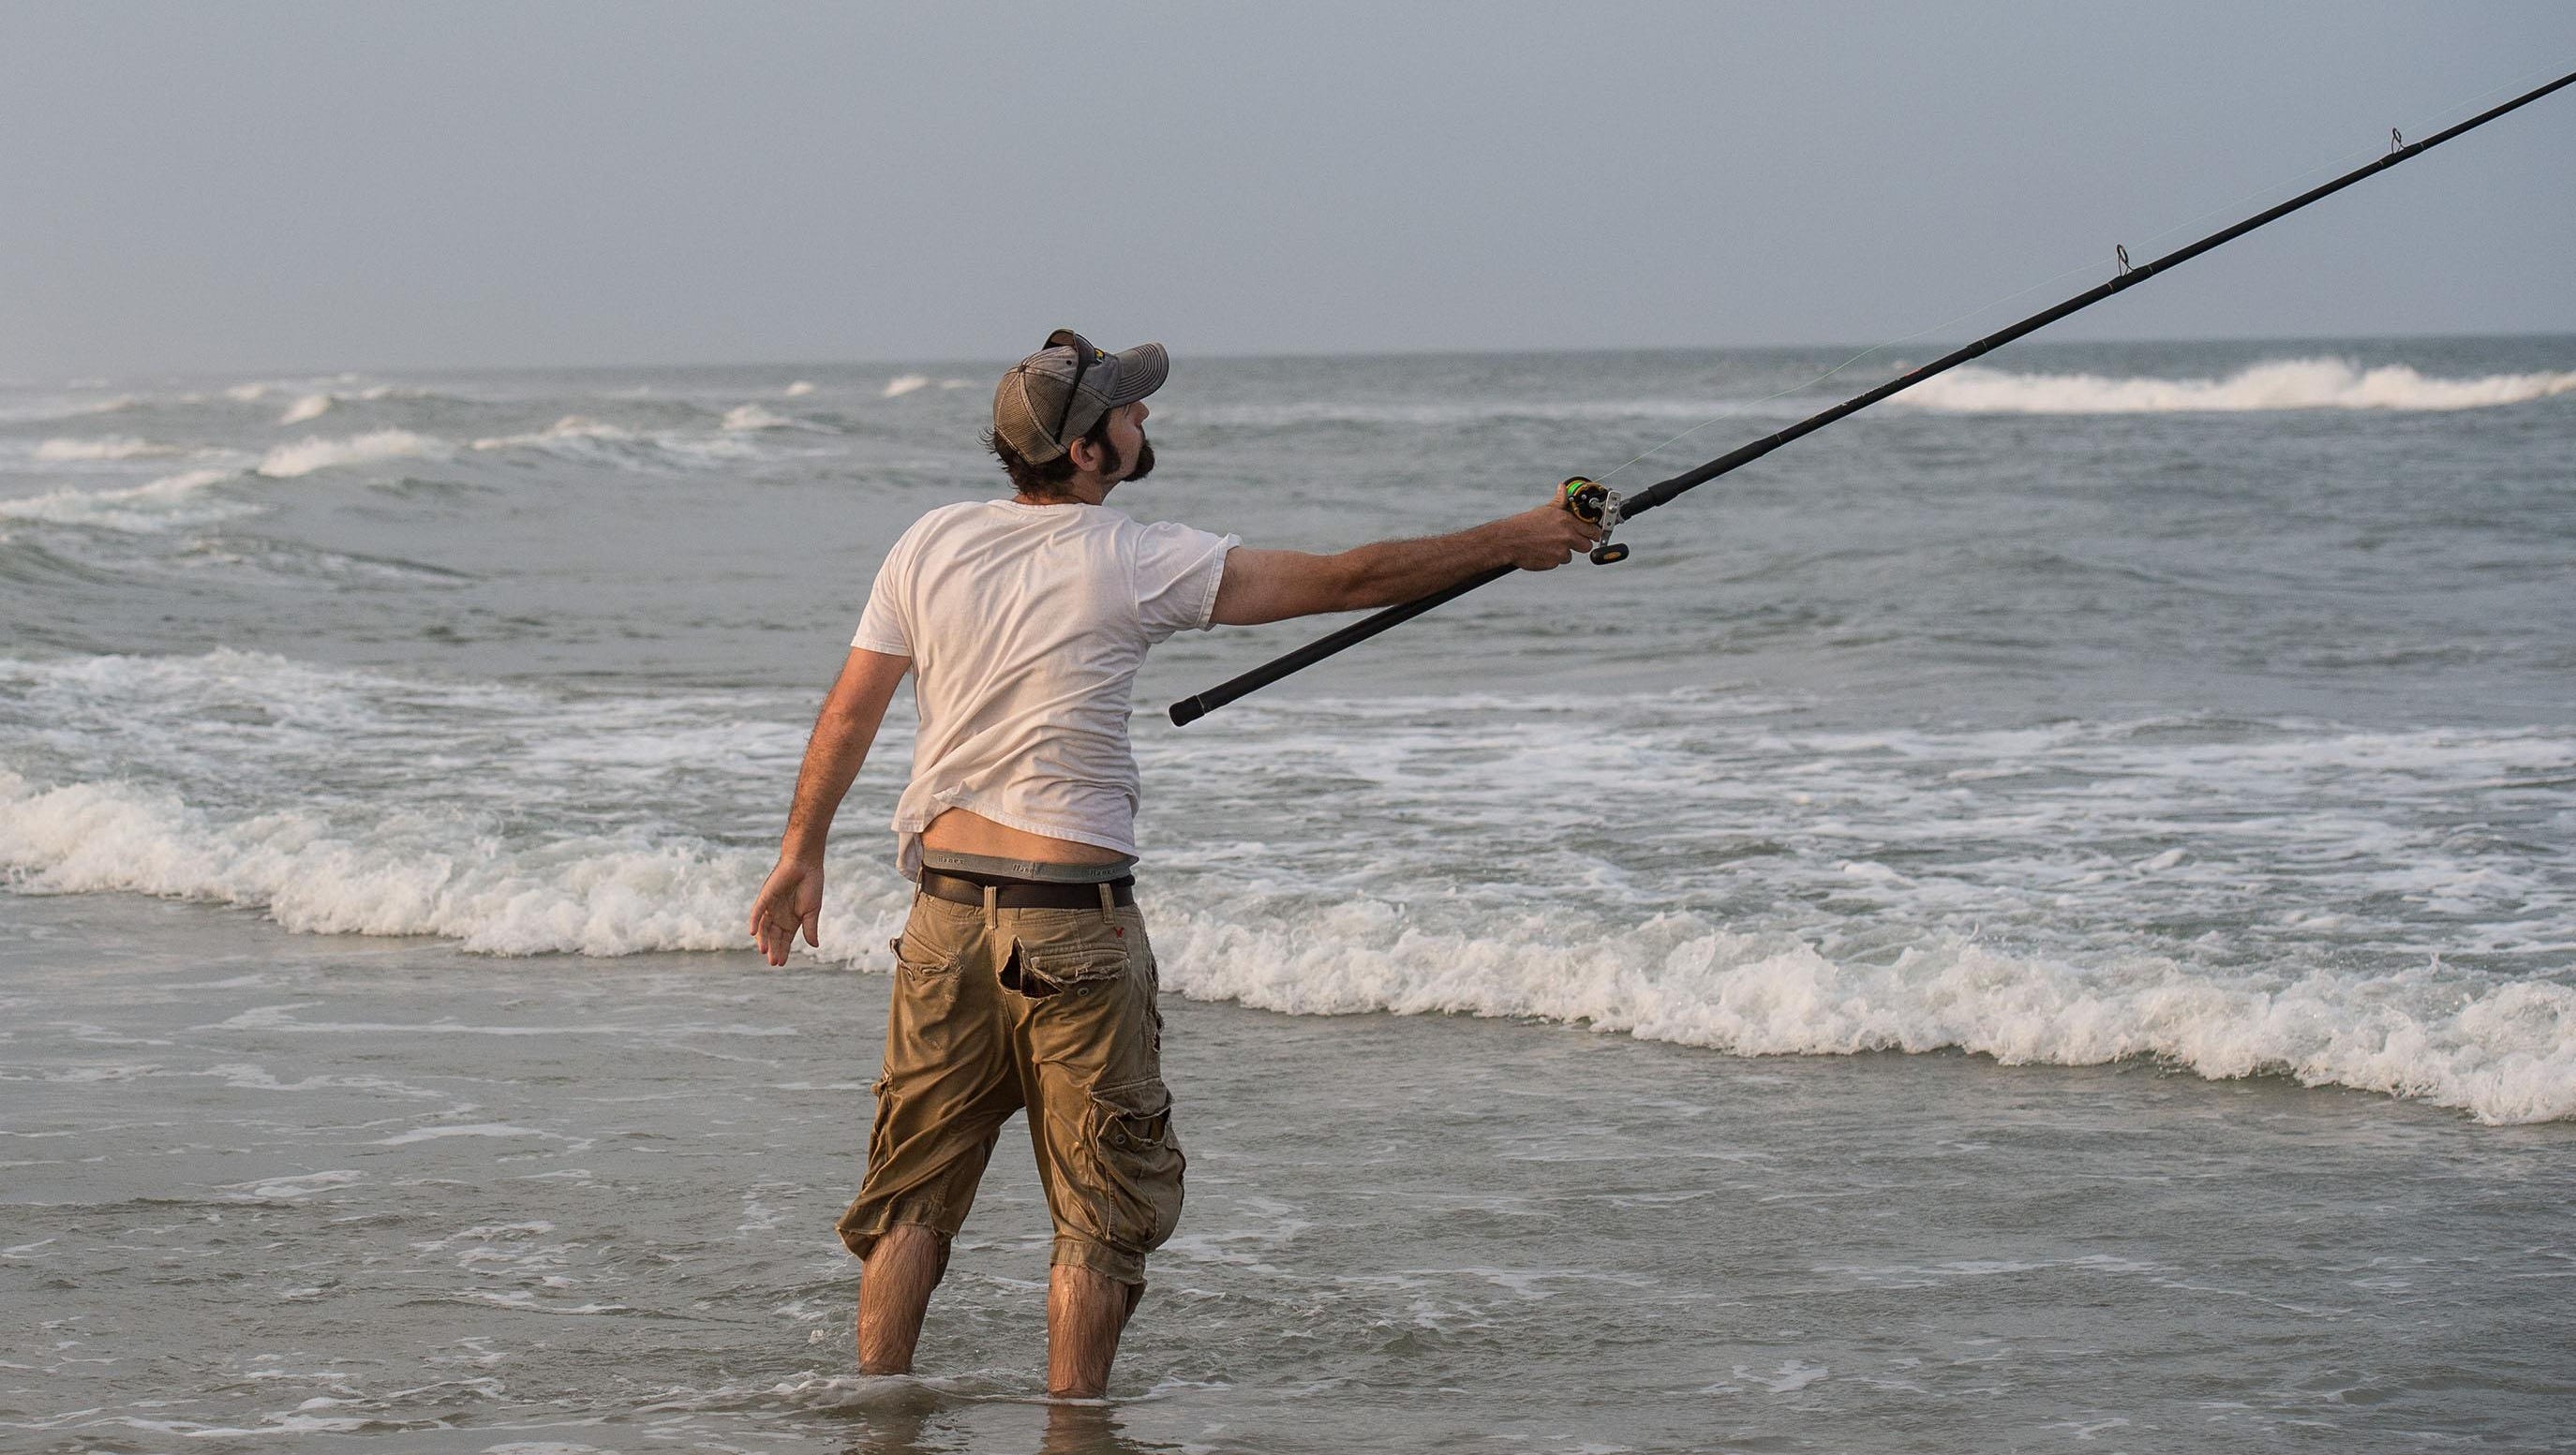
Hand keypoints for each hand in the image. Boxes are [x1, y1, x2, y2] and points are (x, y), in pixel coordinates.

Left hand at [748, 858, 822, 965]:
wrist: (805, 864)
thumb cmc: (811, 885)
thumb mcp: (812, 911)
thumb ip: (810, 928)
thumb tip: (815, 946)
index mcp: (792, 920)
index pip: (785, 940)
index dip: (783, 951)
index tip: (781, 963)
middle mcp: (779, 916)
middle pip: (774, 937)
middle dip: (774, 949)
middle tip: (773, 962)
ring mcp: (770, 908)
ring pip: (763, 928)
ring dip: (763, 939)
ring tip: (765, 952)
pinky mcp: (764, 898)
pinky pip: (757, 912)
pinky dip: (754, 922)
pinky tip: (753, 933)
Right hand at [1490, 495, 1604, 570]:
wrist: (1509, 540)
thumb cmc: (1525, 524)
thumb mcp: (1545, 509)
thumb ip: (1559, 501)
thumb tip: (1563, 488)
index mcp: (1567, 521)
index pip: (1592, 530)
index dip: (1593, 532)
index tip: (1592, 534)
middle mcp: (1567, 536)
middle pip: (1587, 545)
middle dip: (1580, 544)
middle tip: (1571, 541)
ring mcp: (1561, 551)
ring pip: (1570, 555)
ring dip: (1563, 552)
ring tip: (1549, 545)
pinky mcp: (1553, 563)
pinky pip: (1557, 562)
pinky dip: (1551, 559)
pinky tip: (1542, 551)